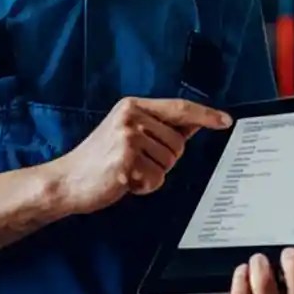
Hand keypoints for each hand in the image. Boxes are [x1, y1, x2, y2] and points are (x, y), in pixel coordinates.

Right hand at [52, 97, 231, 214]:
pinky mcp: (126, 160)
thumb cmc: (99, 160)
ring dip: (153, 174)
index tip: (226, 121)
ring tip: (129, 171)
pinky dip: (145, 187)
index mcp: (133, 106)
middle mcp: (130, 116)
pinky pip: (157, 179)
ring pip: (169, 162)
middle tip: (137, 162)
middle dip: (164, 159)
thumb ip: (159, 128)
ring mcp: (127, 137)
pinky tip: (125, 182)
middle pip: (178, 143)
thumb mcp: (127, 134)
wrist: (66, 180)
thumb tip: (194, 124)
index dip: (205, 115)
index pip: (179, 108)